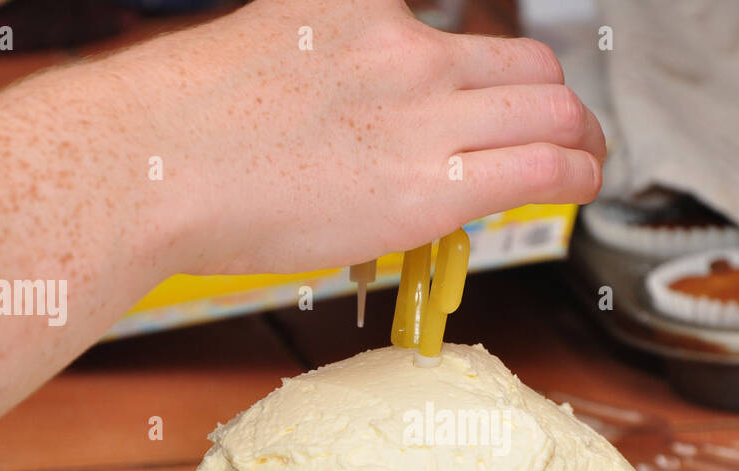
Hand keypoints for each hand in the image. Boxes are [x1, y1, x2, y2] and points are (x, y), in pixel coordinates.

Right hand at [109, 0, 604, 274]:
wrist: (151, 164)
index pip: (457, 11)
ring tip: (587, 157)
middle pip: (523, 60)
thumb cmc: (180, 123)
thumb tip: (354, 111)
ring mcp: (423, 113)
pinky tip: (583, 181)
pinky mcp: (432, 186)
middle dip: (552, 95)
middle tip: (562, 123)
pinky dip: (579, 172)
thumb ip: (328, 64)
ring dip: (580, 135)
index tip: (502, 74)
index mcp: (357, 1)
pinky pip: (543, 168)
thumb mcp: (261, 46)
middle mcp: (405, 45)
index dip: (494, 52)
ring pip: (549, 110)